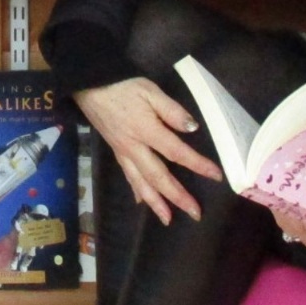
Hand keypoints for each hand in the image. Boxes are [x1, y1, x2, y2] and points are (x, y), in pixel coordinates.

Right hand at [77, 78, 222, 225]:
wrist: (89, 85)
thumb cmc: (122, 85)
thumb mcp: (150, 90)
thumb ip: (171, 110)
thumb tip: (192, 129)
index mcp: (146, 130)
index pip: (177, 152)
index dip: (197, 165)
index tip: (216, 176)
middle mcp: (134, 147)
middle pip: (158, 177)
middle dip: (177, 197)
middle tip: (195, 213)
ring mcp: (123, 152)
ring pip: (141, 183)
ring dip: (156, 203)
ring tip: (168, 219)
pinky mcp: (115, 151)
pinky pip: (128, 175)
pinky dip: (136, 191)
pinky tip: (142, 201)